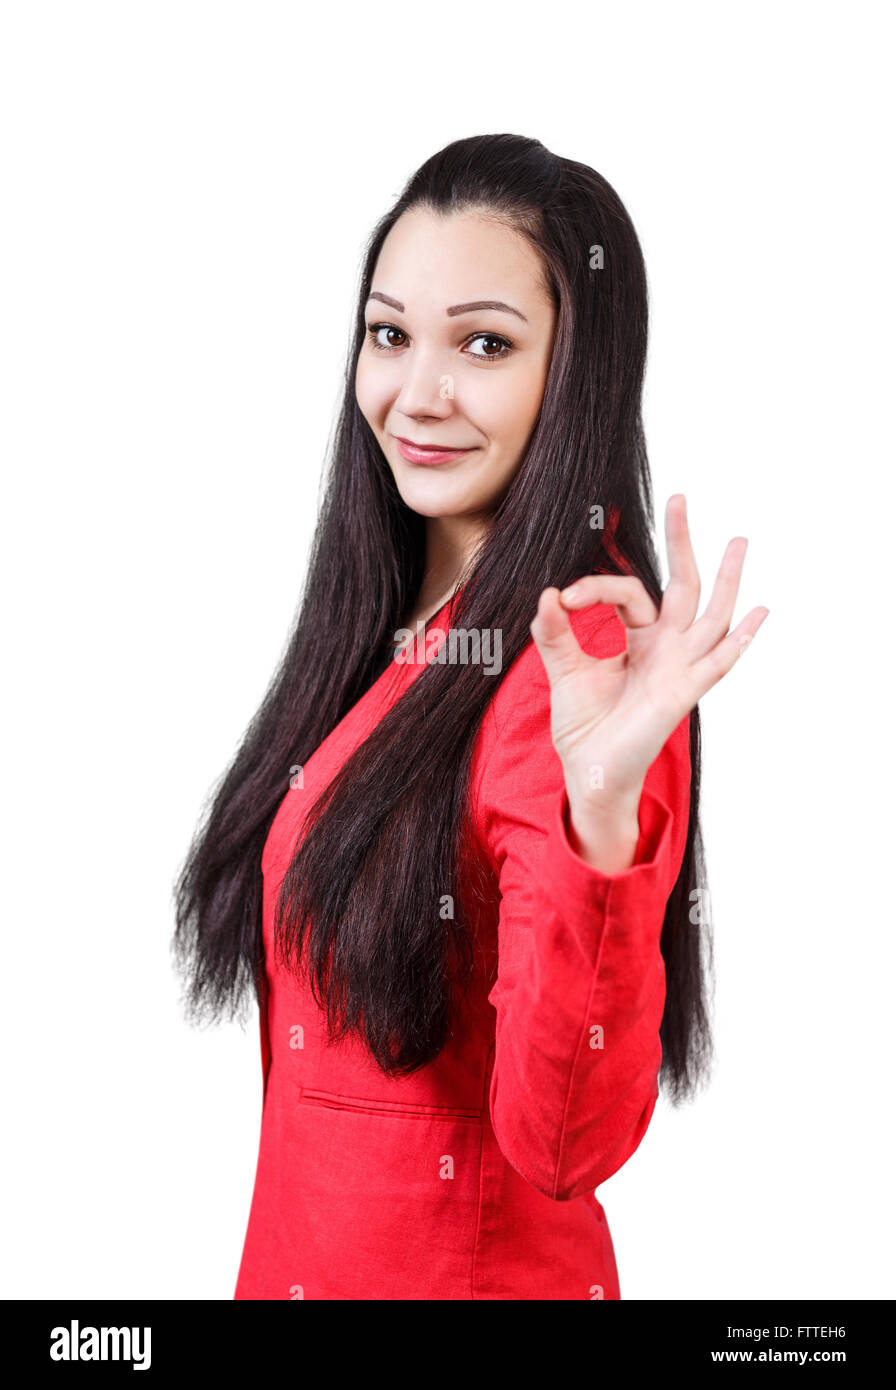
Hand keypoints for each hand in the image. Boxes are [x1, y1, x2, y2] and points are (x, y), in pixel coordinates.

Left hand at [530, 494, 768, 825]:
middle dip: (681, 542)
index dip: (596, 588)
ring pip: (710, 615)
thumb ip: (556, 634)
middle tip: (680, 497)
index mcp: (640, 641)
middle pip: (682, 586)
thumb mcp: (564, 672)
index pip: (628, 593)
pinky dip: (740, 639)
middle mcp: (666, 650)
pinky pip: (718, 662)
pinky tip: (759, 613)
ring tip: (739, 540)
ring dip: (726, 579)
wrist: (587, 774)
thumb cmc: (585, 728)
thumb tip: (546, 595)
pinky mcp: (683, 693)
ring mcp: (679, 669)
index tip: (562, 598)